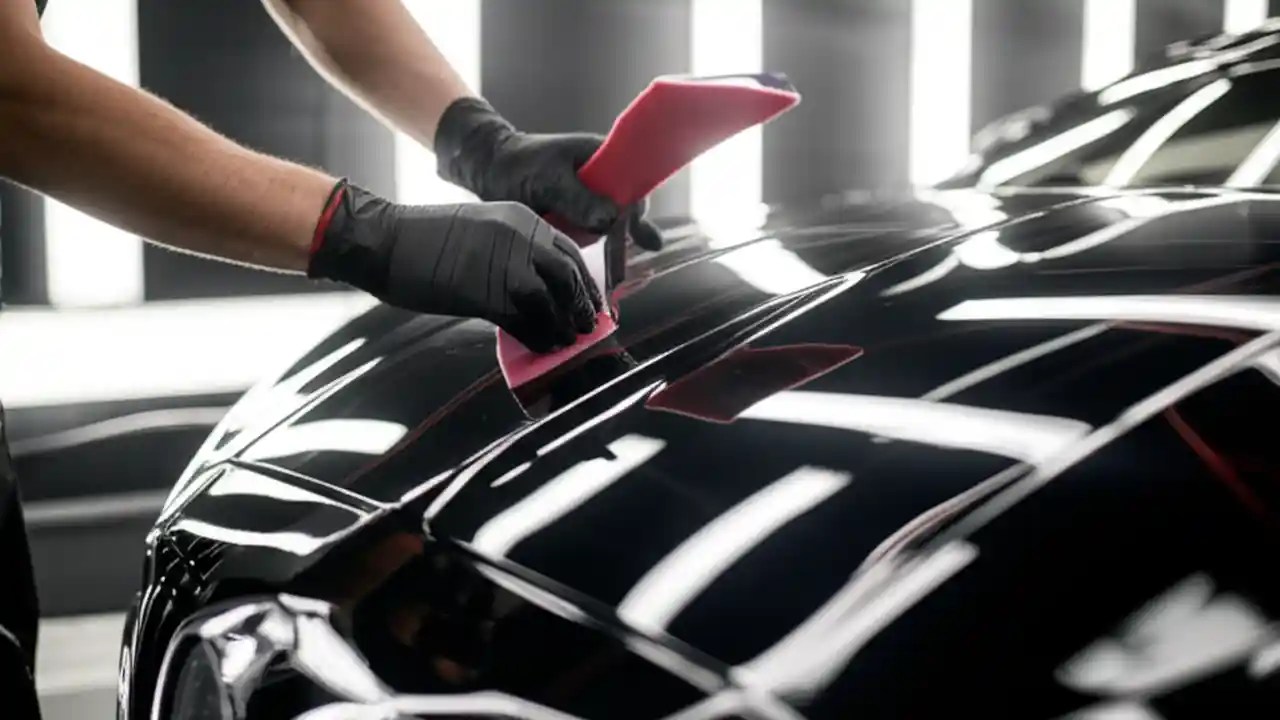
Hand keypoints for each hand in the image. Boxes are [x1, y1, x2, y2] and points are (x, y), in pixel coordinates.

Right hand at [308, 181, 601, 351]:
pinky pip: (523, 321)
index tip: (592, 300)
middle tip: (587, 325)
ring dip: (562, 325)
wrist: (386, 241)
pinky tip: (542, 346)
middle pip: (567, 275)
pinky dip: (537, 337)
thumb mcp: (482, 227)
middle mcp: (519, 238)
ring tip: (567, 340)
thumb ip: (513, 249)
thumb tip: (537, 281)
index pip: (569, 250)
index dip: (584, 280)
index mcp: (520, 219)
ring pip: (550, 301)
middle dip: (581, 304)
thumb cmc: (426, 238)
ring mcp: (503, 265)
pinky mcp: (484, 295)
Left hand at [434, 97, 663, 250]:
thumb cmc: (518, 167)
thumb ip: (579, 200)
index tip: (634, 235)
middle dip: (626, 233)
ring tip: (603, 265)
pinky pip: (593, 233)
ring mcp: (593, 197)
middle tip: (616, 260)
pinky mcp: (580, 215)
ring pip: (612, 225)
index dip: (637, 210)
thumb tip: (611, 221)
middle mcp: (605, 177)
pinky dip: (589, 246)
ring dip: (607, 244)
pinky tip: (585, 258)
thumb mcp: (548, 182)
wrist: (489, 169)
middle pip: (629, 209)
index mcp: (605, 156)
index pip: (636, 183)